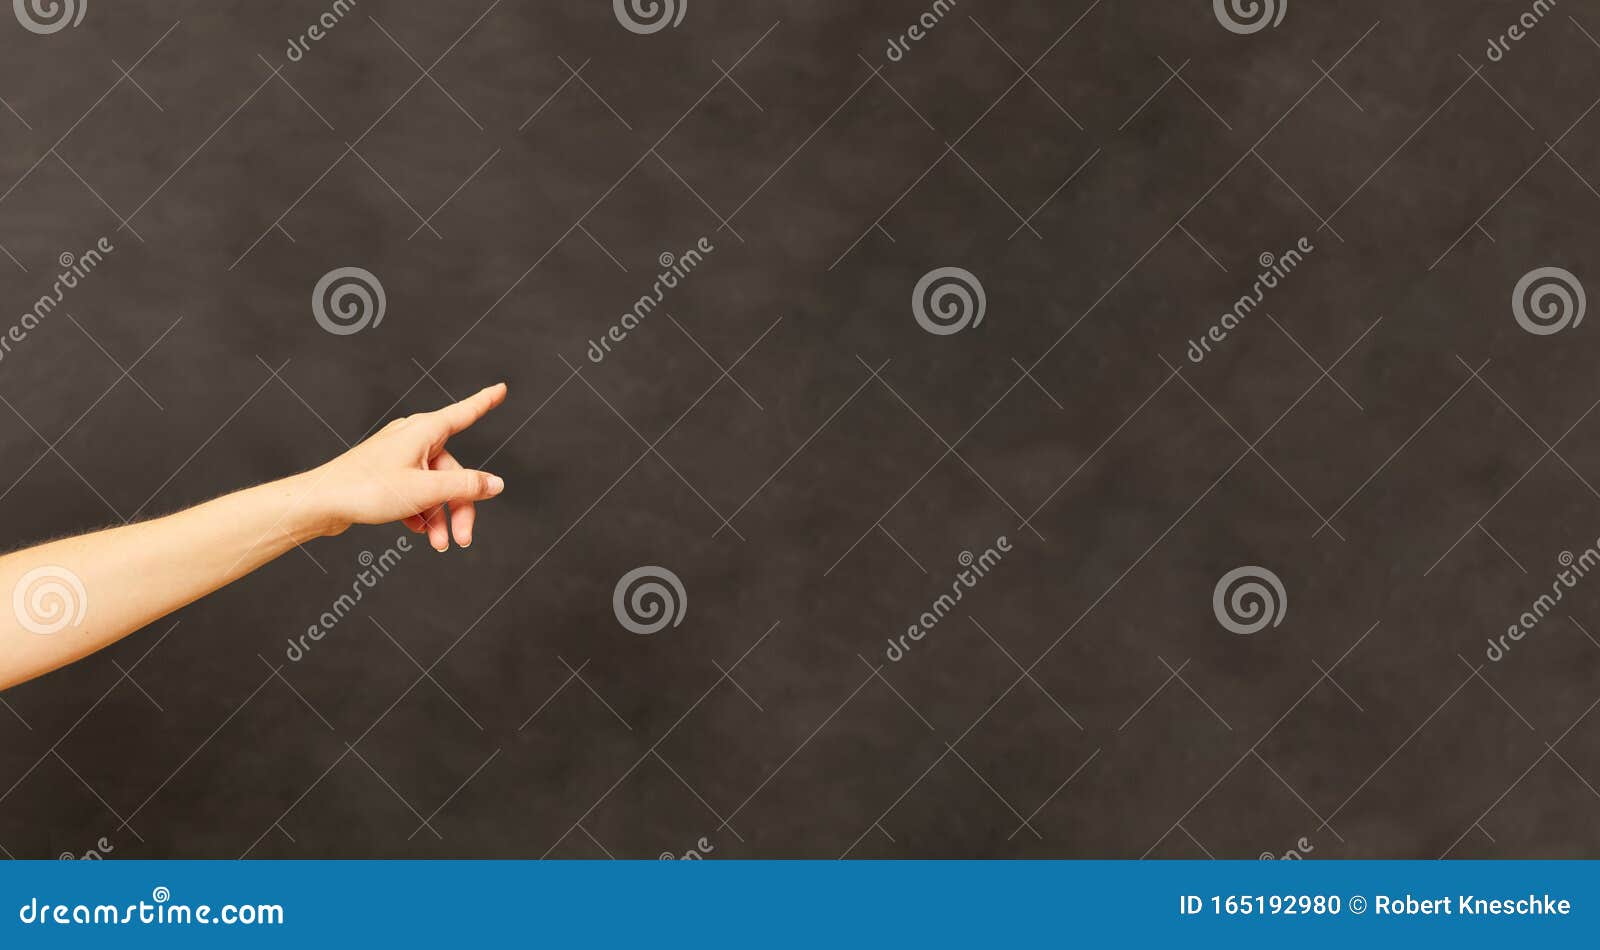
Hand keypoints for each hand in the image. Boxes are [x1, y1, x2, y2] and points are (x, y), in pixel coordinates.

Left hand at [306, 383, 507, 549]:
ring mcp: (399, 456)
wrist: (322, 502)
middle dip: (460, 506)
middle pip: (454, 471)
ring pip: (435, 486)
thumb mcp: (425, 491)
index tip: (502, 388)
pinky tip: (418, 531)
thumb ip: (466, 487)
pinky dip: (421, 511)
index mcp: (424, 431)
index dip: (486, 402)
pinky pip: (416, 490)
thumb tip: (496, 484)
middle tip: (462, 538)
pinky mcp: (387, 473)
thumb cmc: (366, 489)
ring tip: (438, 543)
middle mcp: (414, 438)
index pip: (465, 413)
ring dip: (440, 516)